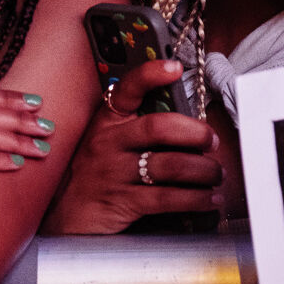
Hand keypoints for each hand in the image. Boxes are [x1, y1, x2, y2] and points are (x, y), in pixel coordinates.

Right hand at [41, 58, 222, 234]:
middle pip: (159, 127)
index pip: (127, 90)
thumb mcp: (109, 144)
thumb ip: (140, 131)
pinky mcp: (122, 202)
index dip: (151, 75)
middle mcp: (108, 143)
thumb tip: (191, 129)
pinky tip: (209, 198)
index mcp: (107, 122)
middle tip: (213, 141)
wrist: (66, 216)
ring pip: (169, 165)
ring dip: (203, 170)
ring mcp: (114, 172)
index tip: (174, 68)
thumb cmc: (97, 174)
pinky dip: (195, 198)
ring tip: (217, 174)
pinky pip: (167, 197)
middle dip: (196, 133)